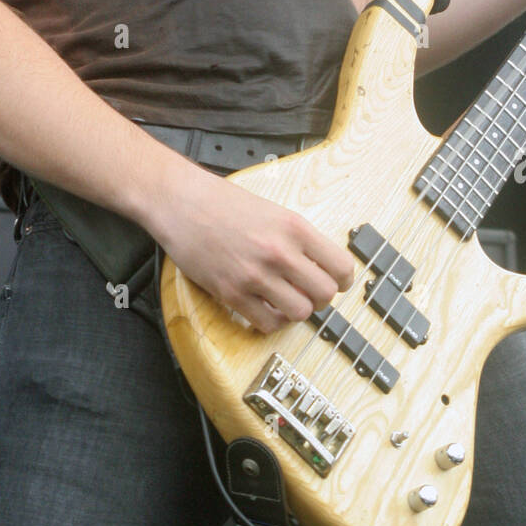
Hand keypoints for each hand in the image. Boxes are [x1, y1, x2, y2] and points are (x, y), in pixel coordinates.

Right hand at [153, 167, 354, 333]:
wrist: (183, 202)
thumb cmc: (225, 203)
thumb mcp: (274, 211)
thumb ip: (299, 239)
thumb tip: (322, 267)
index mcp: (295, 227)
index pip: (341, 267)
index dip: (343, 280)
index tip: (336, 282)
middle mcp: (279, 252)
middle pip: (325, 295)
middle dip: (320, 297)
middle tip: (307, 291)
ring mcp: (256, 275)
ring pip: (300, 312)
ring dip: (296, 310)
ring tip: (285, 299)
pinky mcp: (232, 293)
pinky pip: (268, 323)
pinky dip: (272, 320)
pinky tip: (266, 306)